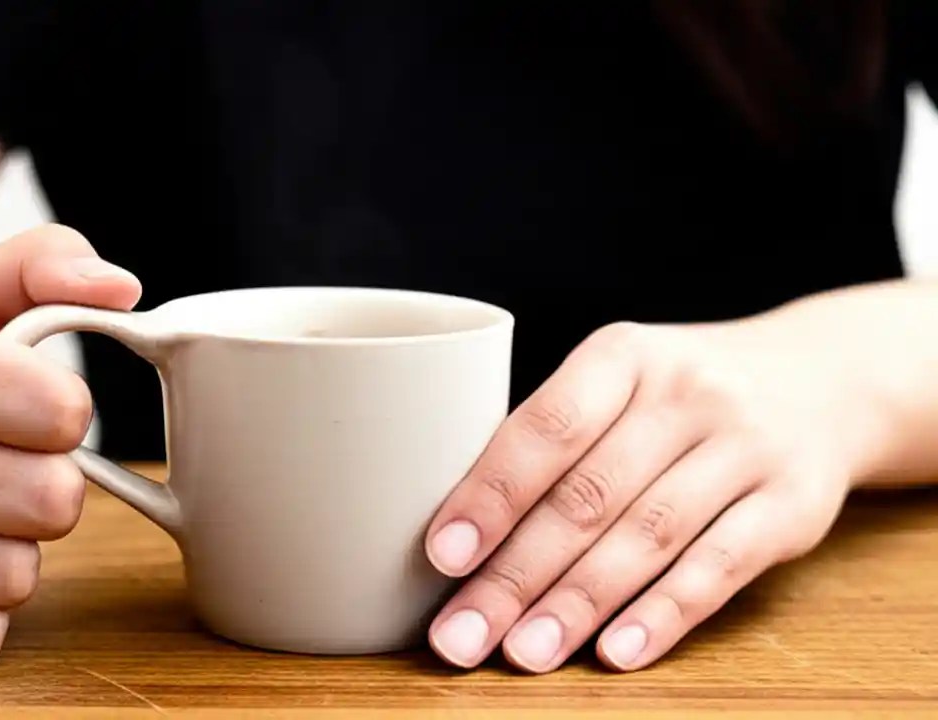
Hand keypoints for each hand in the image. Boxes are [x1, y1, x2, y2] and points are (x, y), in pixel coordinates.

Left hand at [424, 317, 871, 672]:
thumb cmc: (678, 396)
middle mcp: (686, 393)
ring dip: (577, 604)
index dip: (492, 494)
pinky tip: (615, 651)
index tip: (442, 555)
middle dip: (515, 575)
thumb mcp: (619, 380)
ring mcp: (745, 447)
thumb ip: (554, 439)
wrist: (820, 380)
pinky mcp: (792, 505)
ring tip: (523, 654)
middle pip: (587, 496)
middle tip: (460, 634)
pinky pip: (719, 567)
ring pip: (647, 536)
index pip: (547, 426)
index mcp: (622, 356)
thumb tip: (460, 533)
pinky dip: (663, 614)